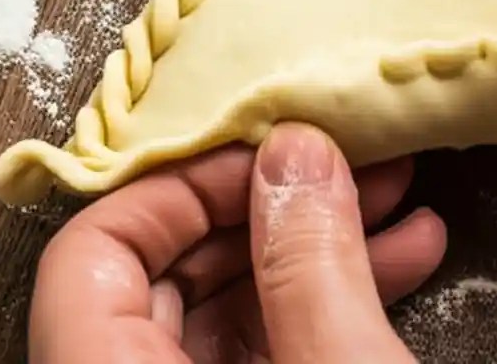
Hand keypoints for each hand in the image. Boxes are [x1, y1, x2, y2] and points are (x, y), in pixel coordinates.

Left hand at [28, 124, 444, 362]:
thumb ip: (308, 266)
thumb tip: (293, 153)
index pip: (90, 253)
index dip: (175, 185)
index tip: (265, 152)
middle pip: (165, 269)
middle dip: (272, 204)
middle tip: (348, 160)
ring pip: (230, 306)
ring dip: (318, 245)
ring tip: (398, 199)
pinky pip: (272, 346)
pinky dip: (333, 301)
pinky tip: (405, 258)